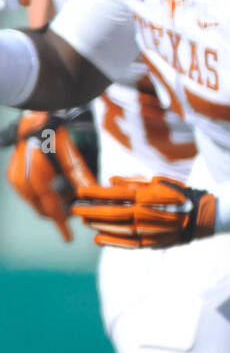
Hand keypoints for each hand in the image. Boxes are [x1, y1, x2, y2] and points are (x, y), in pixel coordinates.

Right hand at [5, 111, 97, 241]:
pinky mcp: (14, 170)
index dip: (60, 222)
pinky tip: (55, 189)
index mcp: (37, 175)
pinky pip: (28, 190)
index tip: (68, 237)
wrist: (42, 114)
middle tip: (73, 213)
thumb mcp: (74, 155)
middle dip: (56, 212)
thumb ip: (81, 177)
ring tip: (66, 200)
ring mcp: (15, 174)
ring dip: (49, 203)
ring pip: (33, 200)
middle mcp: (22, 177)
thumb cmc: (61, 133)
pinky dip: (41, 194)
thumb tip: (93, 197)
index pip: (50, 206)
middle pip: (40, 206)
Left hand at [72, 175, 215, 248]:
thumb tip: (111, 181)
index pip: (113, 195)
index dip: (94, 194)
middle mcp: (144, 213)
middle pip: (110, 213)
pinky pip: (126, 243)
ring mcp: (147, 230)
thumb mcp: (158, 181)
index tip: (80, 192)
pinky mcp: (151, 242)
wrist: (200, 216)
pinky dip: (110, 241)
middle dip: (90, 211)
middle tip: (76, 209)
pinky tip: (98, 238)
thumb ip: (134, 181)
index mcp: (146, 197)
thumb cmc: (178, 195)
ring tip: (86, 221)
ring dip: (98, 225)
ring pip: (115, 229)